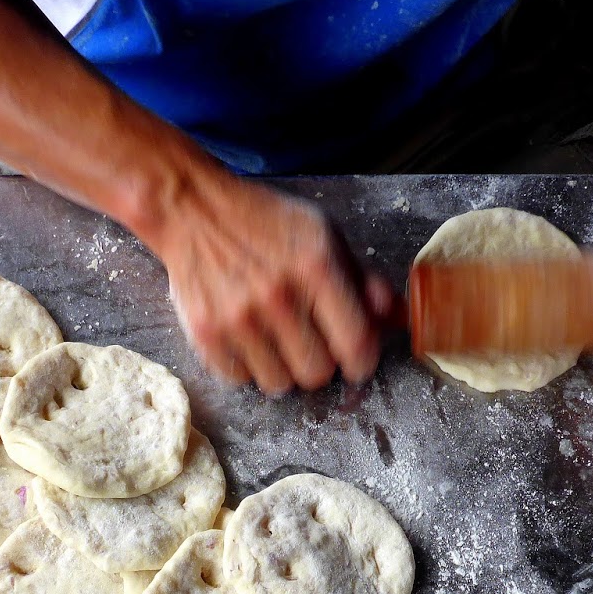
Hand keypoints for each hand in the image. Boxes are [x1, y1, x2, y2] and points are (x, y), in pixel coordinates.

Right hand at [152, 175, 393, 394]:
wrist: (192, 209)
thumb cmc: (265, 223)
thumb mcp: (323, 236)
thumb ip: (363, 280)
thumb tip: (399, 319)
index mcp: (317, 267)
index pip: (356, 343)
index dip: (363, 361)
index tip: (357, 361)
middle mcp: (278, 295)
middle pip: (318, 373)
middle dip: (321, 364)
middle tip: (310, 343)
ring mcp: (239, 317)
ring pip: (279, 384)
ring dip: (282, 369)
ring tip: (274, 339)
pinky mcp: (206, 333)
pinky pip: (240, 379)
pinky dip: (247, 367)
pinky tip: (246, 338)